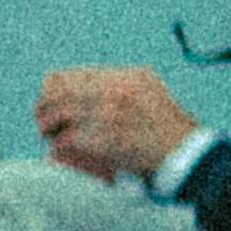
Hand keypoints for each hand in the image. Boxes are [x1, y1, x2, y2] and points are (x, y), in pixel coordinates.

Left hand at [35, 65, 201, 180]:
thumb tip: (89, 83)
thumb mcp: (151, 90)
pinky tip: (59, 150)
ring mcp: (111, 115)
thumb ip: (122, 83)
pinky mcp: (106, 140)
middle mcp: (117, 91)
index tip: (51, 100)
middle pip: (59, 92)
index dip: (53, 88)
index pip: (71, 75)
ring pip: (58, 114)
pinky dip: (59, 145)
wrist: (186, 154)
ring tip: (48, 135)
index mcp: (127, 77)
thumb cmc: (168, 127)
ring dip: (47, 126)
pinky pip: (67, 139)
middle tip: (43, 120)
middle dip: (45, 107)